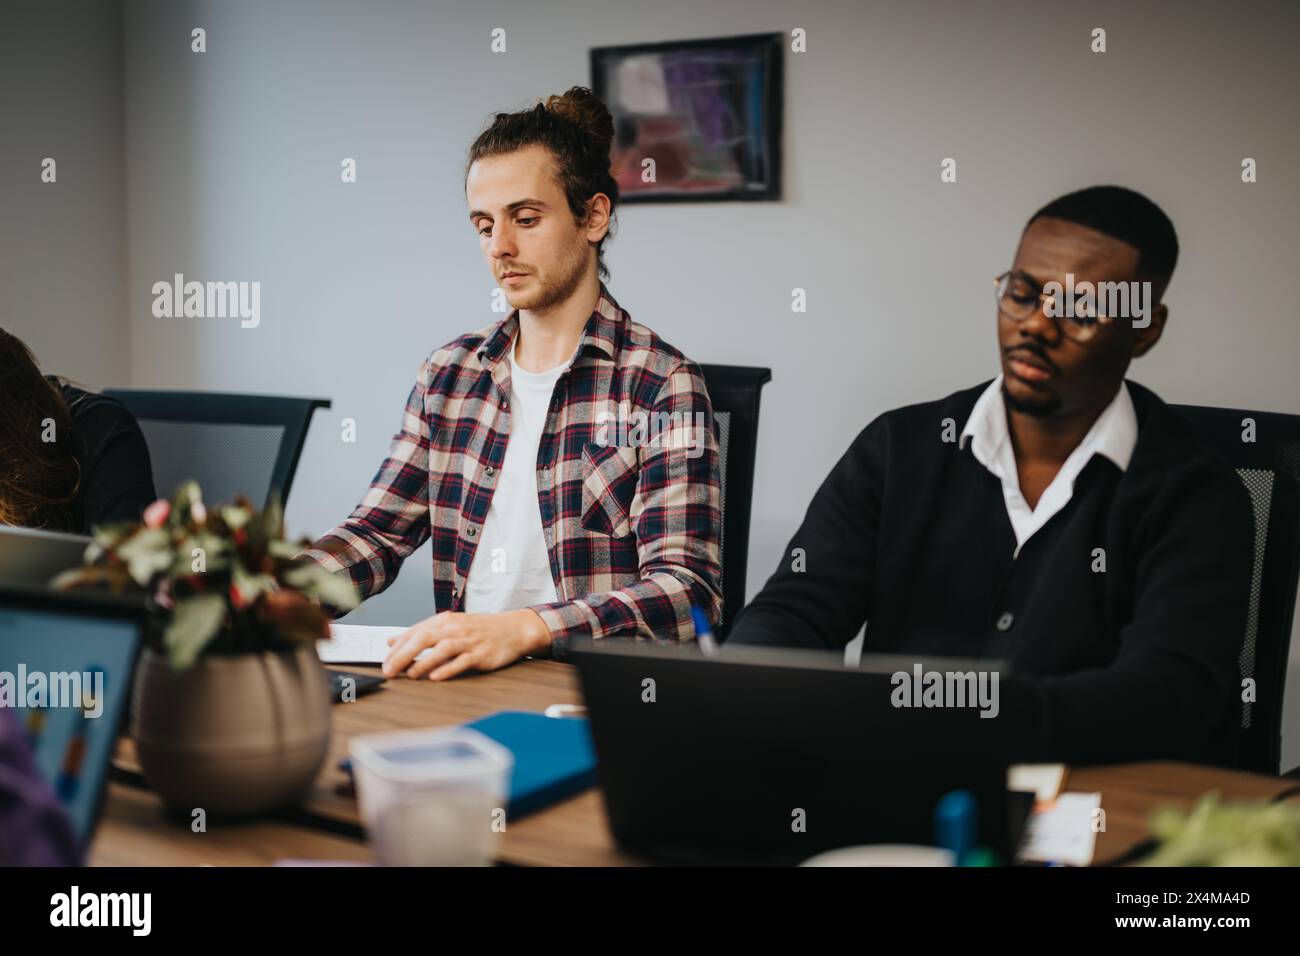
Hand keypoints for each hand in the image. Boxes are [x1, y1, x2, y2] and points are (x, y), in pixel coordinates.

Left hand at [382, 608, 551, 680]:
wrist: (513, 629)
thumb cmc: (480, 630)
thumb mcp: (450, 626)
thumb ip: (421, 633)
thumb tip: (392, 642)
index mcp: (445, 620)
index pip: (416, 632)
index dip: (398, 647)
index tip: (384, 661)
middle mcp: (455, 628)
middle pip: (425, 638)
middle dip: (404, 655)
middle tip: (389, 670)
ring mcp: (469, 641)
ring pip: (443, 649)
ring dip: (424, 662)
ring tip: (409, 675)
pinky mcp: (482, 655)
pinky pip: (463, 661)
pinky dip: (448, 669)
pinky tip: (436, 677)